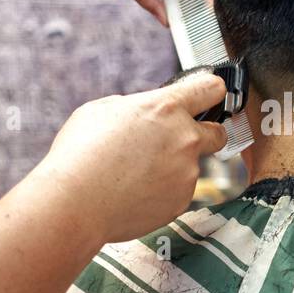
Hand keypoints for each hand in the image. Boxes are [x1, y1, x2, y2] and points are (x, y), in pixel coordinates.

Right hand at [38, 72, 226, 248]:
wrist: (75, 204)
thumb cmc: (80, 154)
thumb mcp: (102, 110)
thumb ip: (136, 107)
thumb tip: (146, 113)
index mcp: (166, 108)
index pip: (211, 88)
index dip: (211, 91)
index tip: (210, 96)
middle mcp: (185, 139)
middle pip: (218, 133)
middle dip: (205, 135)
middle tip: (178, 142)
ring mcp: (187, 173)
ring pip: (190, 167)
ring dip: (171, 169)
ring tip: (133, 175)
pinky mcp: (181, 202)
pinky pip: (177, 193)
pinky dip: (161, 193)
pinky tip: (133, 193)